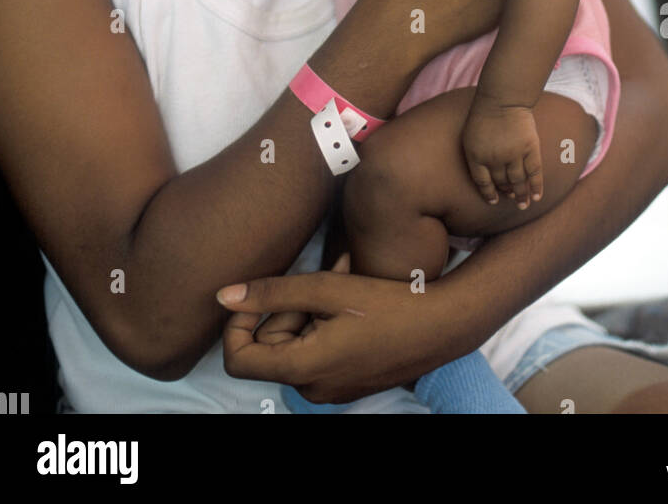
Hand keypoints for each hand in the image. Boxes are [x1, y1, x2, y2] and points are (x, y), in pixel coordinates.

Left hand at [218, 266, 458, 403]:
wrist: (443, 325)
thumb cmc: (387, 304)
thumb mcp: (327, 288)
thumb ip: (272, 293)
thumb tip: (223, 296)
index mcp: (302, 368)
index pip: (237, 359)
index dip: (237, 325)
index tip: (258, 296)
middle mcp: (311, 388)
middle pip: (269, 349)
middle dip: (283, 311)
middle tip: (317, 279)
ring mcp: (331, 390)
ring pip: (294, 347)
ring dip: (306, 313)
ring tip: (338, 282)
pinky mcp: (347, 383)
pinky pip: (316, 355)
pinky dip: (322, 326)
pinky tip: (348, 300)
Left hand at [462, 93, 542, 209]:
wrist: (503, 97)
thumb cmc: (484, 114)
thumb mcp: (470, 136)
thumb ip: (476, 155)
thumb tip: (486, 176)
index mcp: (476, 156)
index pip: (482, 183)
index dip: (488, 194)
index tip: (494, 201)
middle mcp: (494, 158)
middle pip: (501, 182)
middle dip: (506, 191)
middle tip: (511, 197)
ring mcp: (513, 154)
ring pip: (518, 181)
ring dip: (521, 194)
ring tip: (523, 204)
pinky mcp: (530, 148)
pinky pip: (534, 173)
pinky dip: (536, 186)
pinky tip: (536, 197)